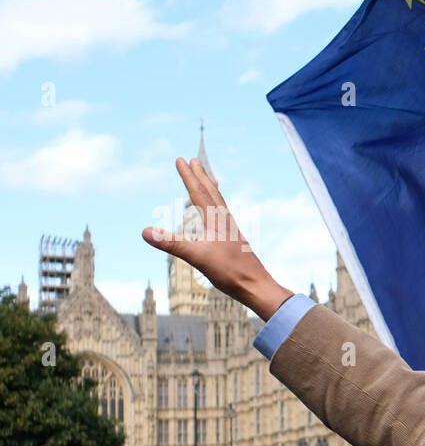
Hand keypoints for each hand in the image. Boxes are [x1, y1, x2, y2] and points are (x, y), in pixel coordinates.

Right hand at [142, 157, 294, 321]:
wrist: (257, 286)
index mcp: (216, 221)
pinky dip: (218, 207)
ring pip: (220, 203)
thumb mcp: (197, 258)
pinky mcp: (236, 240)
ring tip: (207, 179)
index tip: (180, 159)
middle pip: (212, 192)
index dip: (188, 176)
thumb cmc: (230, 273)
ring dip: (211, 188)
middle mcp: (226, 221)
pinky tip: (218, 214)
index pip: (199, 193)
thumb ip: (171, 244)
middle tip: (194, 160)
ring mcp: (232, 230)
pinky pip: (224, 216)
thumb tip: (145, 231)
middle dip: (201, 176)